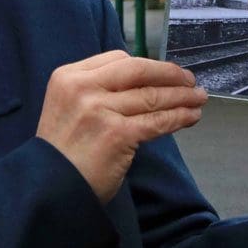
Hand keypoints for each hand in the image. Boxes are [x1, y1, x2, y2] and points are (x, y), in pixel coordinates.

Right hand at [37, 51, 207, 202]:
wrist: (48, 188)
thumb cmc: (62, 152)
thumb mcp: (67, 106)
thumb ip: (96, 91)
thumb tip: (143, 84)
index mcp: (69, 76)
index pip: (117, 59)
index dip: (147, 65)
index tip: (165, 72)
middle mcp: (83, 87)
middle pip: (138, 71)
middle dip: (170, 74)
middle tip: (189, 80)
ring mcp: (100, 110)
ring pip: (152, 96)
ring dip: (182, 96)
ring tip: (198, 98)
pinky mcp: (118, 134)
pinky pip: (157, 120)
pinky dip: (179, 117)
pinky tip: (191, 116)